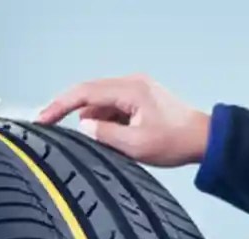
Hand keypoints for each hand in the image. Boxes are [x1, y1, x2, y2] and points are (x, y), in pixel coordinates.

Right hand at [34, 73, 210, 166]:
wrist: (204, 141)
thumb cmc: (177, 142)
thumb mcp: (136, 145)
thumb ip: (105, 134)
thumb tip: (84, 126)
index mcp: (130, 90)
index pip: (84, 92)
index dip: (60, 105)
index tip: (44, 118)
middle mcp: (132, 84)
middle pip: (90, 93)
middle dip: (71, 111)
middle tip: (52, 127)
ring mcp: (137, 90)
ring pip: (102, 102)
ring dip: (94, 120)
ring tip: (101, 143)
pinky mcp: (141, 100)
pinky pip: (115, 108)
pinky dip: (107, 122)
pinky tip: (111, 138)